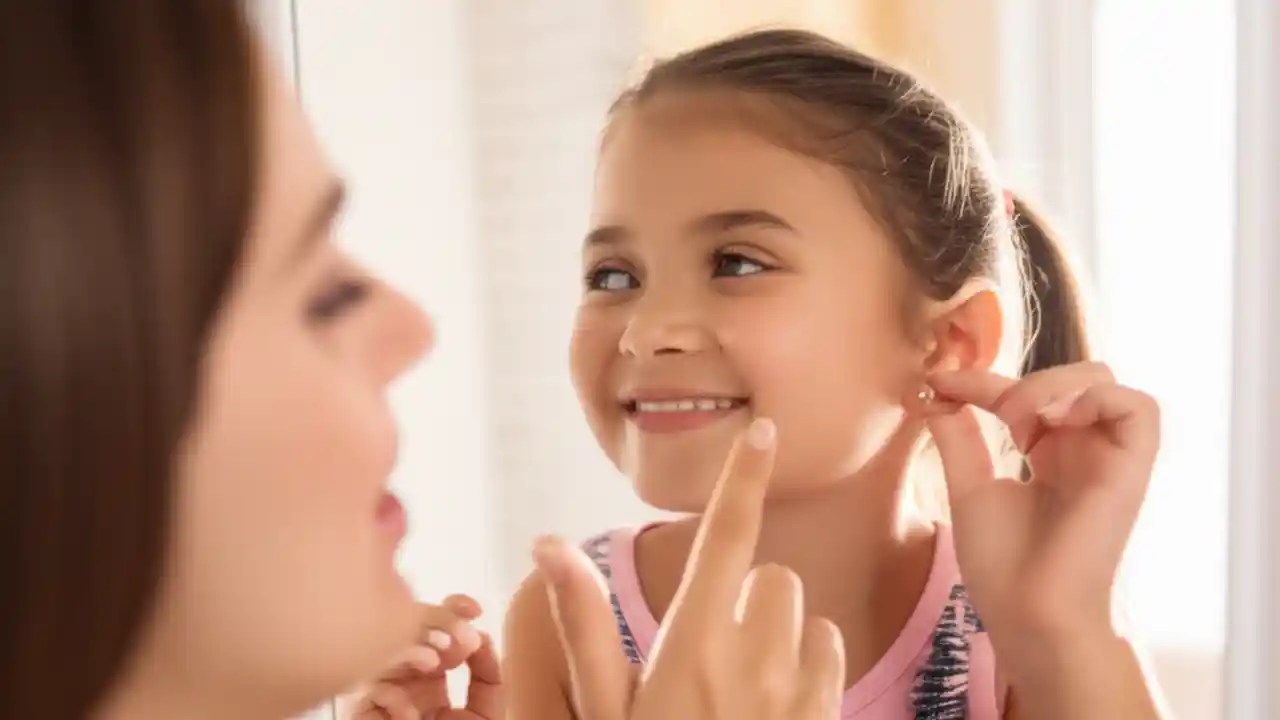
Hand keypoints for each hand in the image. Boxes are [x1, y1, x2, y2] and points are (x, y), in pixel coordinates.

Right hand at [348, 595, 501, 719]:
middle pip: (408, 630)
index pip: (436, 629)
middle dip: (433, 623)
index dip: (452, 610)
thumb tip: (482, 635)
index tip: (473, 608)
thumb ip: (488, 676)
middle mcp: (404, 681)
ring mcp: (382, 696)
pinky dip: (388, 693)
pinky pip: (367, 691)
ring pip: (386, 651)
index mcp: (432, 677)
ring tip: (433, 663)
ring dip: (410, 650)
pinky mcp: (362, 717)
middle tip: (453, 635)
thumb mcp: (486, 716)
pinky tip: (408, 710)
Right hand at [533, 418, 845, 719]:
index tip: (766, 430)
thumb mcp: (603, 706)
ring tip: (738, 679)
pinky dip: (809, 660)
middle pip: (768, 575)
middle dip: (744, 593)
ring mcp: (798, 687)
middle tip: (708, 644)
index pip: (726, 536)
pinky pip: (831, 651)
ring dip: (776, 628)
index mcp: (691, 641)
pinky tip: (775, 699)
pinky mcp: (827, 713)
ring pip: (801, 613)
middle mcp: (753, 655)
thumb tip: (545, 542)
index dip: (744, 476)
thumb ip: (583, 621)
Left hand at [925, 363, 1158, 646]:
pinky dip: (1094, 397)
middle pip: (1072, 377)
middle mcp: (1084, 452)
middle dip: (1024, 380)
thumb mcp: (970, 485)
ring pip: (1104, 381)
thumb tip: (937, 389)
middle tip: (993, 415)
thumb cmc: (1001, 565)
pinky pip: (1139, 407)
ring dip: (1054, 383)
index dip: (981, 381)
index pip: (1025, 396)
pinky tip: (1054, 421)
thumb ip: (959, 436)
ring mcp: (1110, 459)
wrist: (1027, 613)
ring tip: (1018, 418)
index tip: (938, 382)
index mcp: (1052, 456)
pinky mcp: (1131, 470)